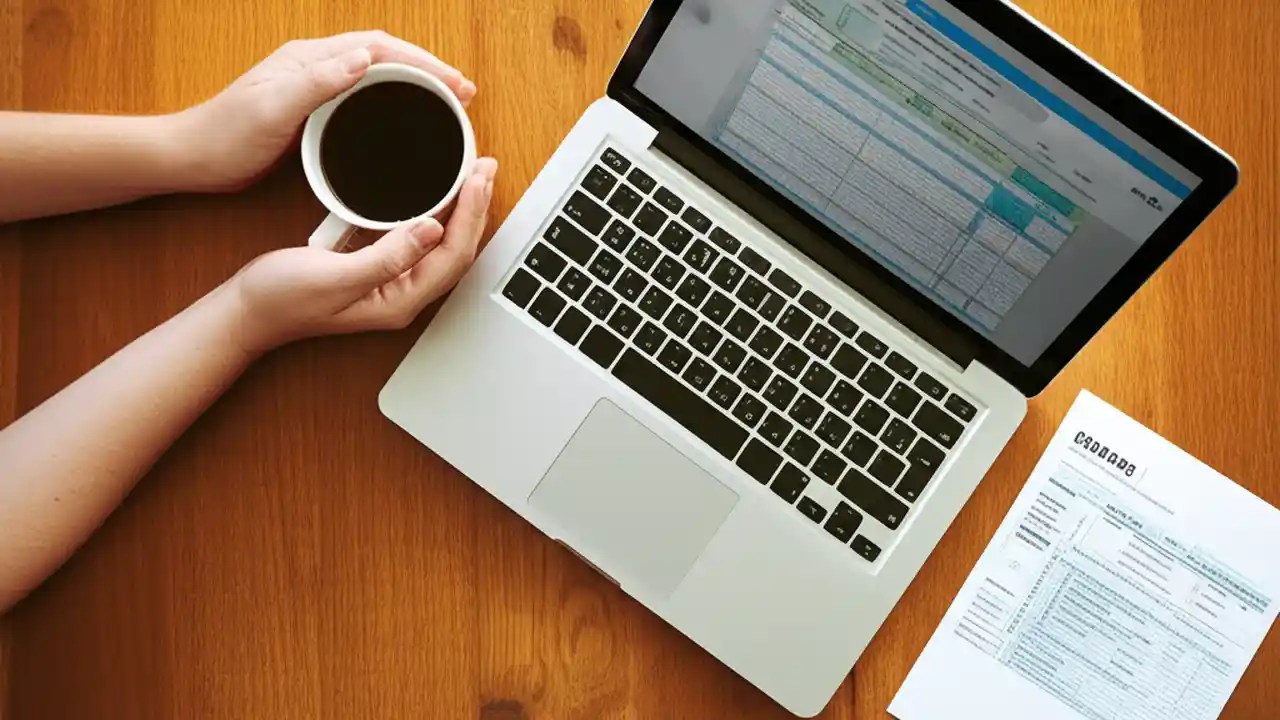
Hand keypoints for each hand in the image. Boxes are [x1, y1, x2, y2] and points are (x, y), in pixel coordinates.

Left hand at [171, 31, 477, 192]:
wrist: (192, 158)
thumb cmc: (225, 137)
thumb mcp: (272, 110)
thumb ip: (316, 82)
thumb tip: (361, 58)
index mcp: (310, 59)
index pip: (379, 48)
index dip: (422, 62)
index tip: (454, 83)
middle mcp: (314, 66)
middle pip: (385, 55)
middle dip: (428, 70)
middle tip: (462, 93)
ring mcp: (313, 86)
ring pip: (378, 74)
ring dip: (414, 84)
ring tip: (445, 103)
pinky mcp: (311, 110)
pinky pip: (364, 97)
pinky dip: (393, 102)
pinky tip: (403, 121)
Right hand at [227, 157, 497, 352]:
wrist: (247, 311)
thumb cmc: (283, 298)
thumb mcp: (336, 275)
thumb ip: (387, 256)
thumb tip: (433, 228)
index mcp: (400, 301)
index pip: (453, 254)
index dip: (471, 213)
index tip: (479, 176)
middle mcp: (403, 295)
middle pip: (457, 249)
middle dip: (476, 207)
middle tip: (487, 166)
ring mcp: (392, 284)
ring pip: (441, 244)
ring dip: (459, 208)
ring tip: (473, 175)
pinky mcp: (377, 269)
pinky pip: (418, 239)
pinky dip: (434, 212)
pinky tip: (435, 194)